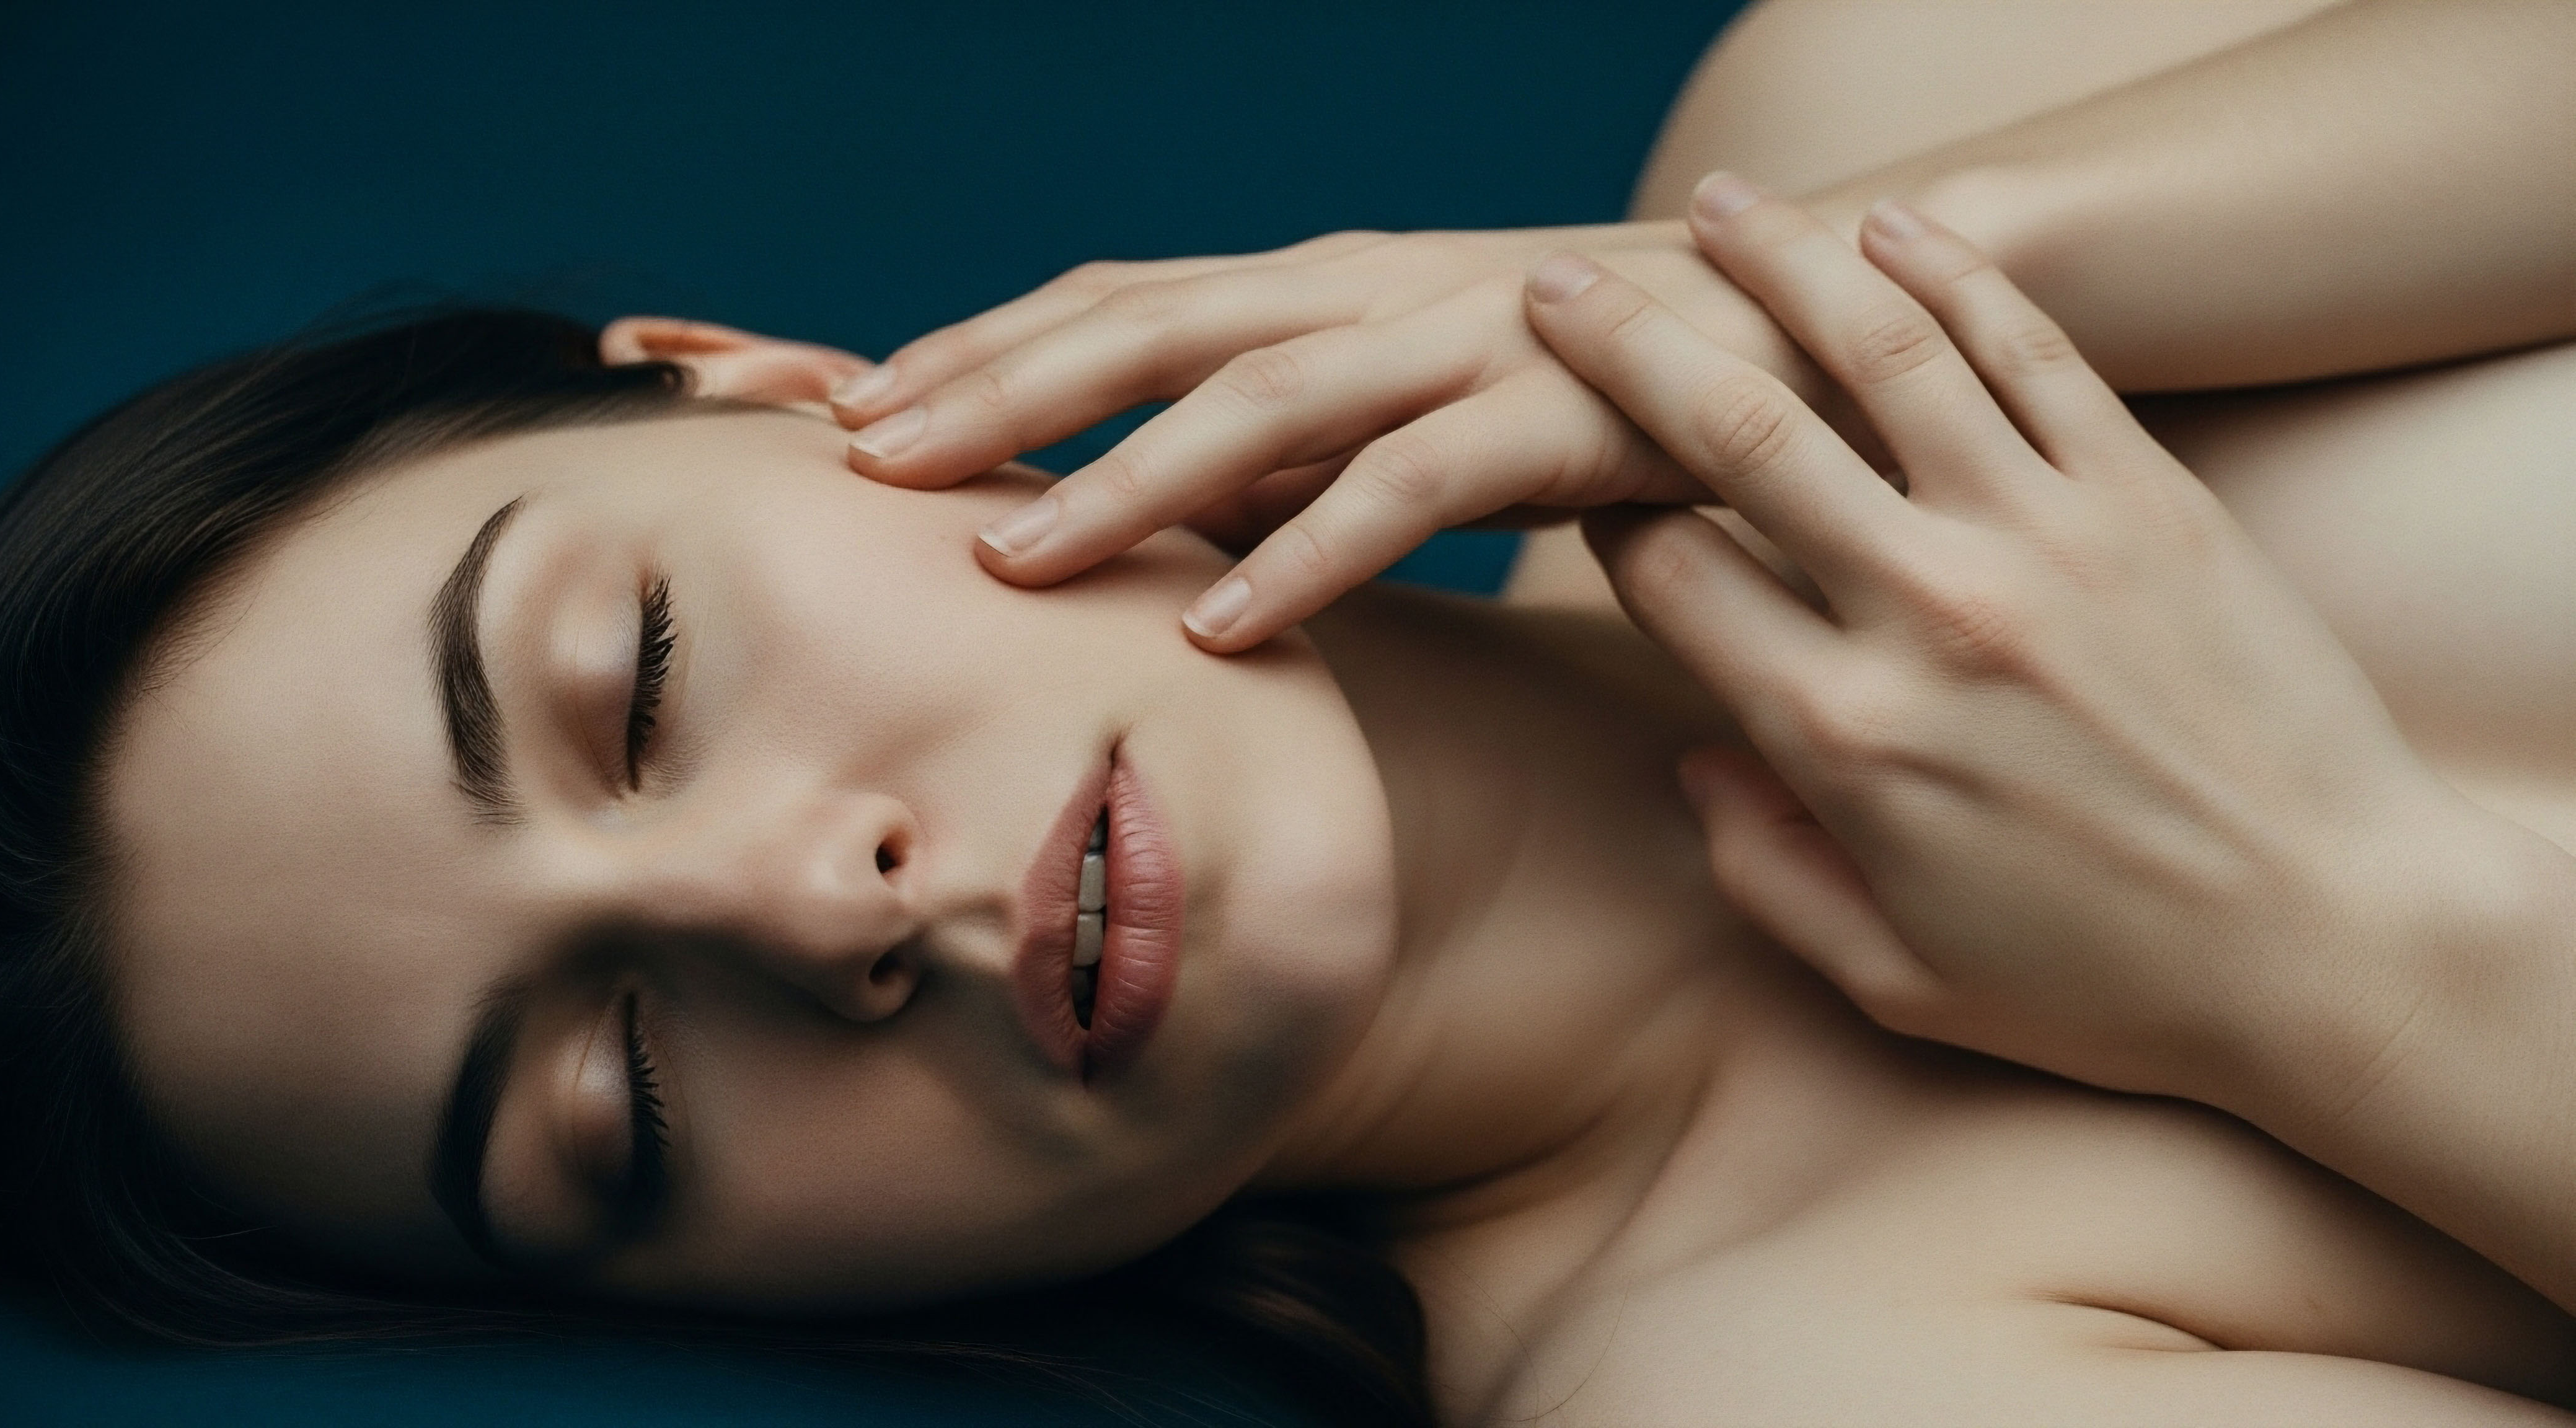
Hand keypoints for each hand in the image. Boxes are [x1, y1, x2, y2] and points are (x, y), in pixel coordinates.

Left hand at [827, 222, 1827, 649]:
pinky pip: (1411, 490)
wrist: (1817, 326)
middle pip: (1146, 327)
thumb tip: (1176, 527)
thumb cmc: (1599, 385)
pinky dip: (1308, 554)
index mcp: (1322, 289)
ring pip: (1256, 402)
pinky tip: (1223, 628)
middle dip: (995, 392)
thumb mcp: (1418, 409)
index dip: (981, 347)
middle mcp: (1366, 295)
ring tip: (1004, 560)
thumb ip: (1302, 456)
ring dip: (1122, 478)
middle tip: (861, 460)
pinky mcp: (1554, 417)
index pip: (1117, 301)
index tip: (847, 408)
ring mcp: (1457, 345)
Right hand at [1529, 175, 2507, 1103]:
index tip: (1583, 494)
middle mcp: (1930, 613)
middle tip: (1561, 290)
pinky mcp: (2152, 498)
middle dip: (1626, 345)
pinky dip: (1954, 273)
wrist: (2349, 947)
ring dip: (1779, 260)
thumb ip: (1765, 873)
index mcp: (1844, 737)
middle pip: (1733, 431)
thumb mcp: (1898, 979)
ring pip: (1880, 352)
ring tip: (1716, 205)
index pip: (1666, 574)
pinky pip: (2033, 352)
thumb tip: (1696, 769)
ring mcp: (2046, 539)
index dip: (1598, 520)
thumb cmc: (2115, 988)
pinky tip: (1892, 224)